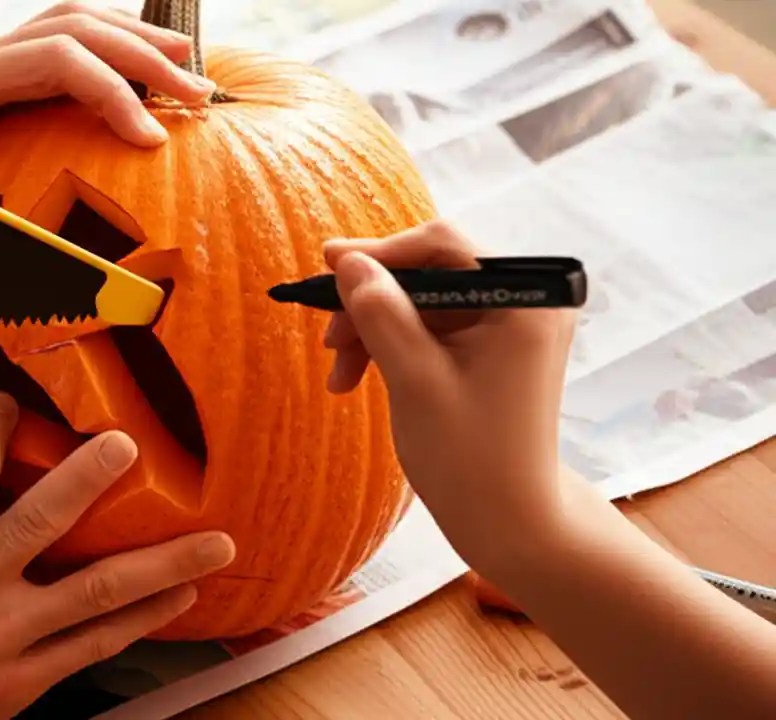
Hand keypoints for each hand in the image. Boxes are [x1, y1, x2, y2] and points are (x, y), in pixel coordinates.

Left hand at [0, 3, 216, 160]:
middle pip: (75, 27)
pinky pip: (56, 37)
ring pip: (69, 19)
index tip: (150, 141)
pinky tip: (132, 68)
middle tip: (198, 98)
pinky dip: (105, 46)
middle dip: (143, 58)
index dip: (110, 94)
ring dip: (131, 40)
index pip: (54, 60)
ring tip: (184, 68)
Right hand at [0, 395, 234, 718]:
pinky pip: (91, 650)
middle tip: (132, 448)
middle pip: (42, 522)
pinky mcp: (14, 687)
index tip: (11, 407)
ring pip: (93, 594)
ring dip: (160, 565)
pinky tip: (175, 600)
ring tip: (212, 544)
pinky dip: (139, 622)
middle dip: (92, 479)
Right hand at [321, 222, 576, 567]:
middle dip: (373, 300)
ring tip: (339, 371)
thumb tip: (349, 263)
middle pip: (430, 271)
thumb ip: (382, 314)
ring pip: (422, 301)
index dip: (382, 251)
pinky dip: (390, 346)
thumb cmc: (471, 459)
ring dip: (373, 328)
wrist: (510, 522)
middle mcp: (523, 302)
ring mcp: (507, 326)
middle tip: (327, 333)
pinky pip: (429, 328)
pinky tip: (355, 376)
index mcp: (525, 301)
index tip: (328, 263)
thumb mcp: (415, 380)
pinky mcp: (489, 349)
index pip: (445, 245)